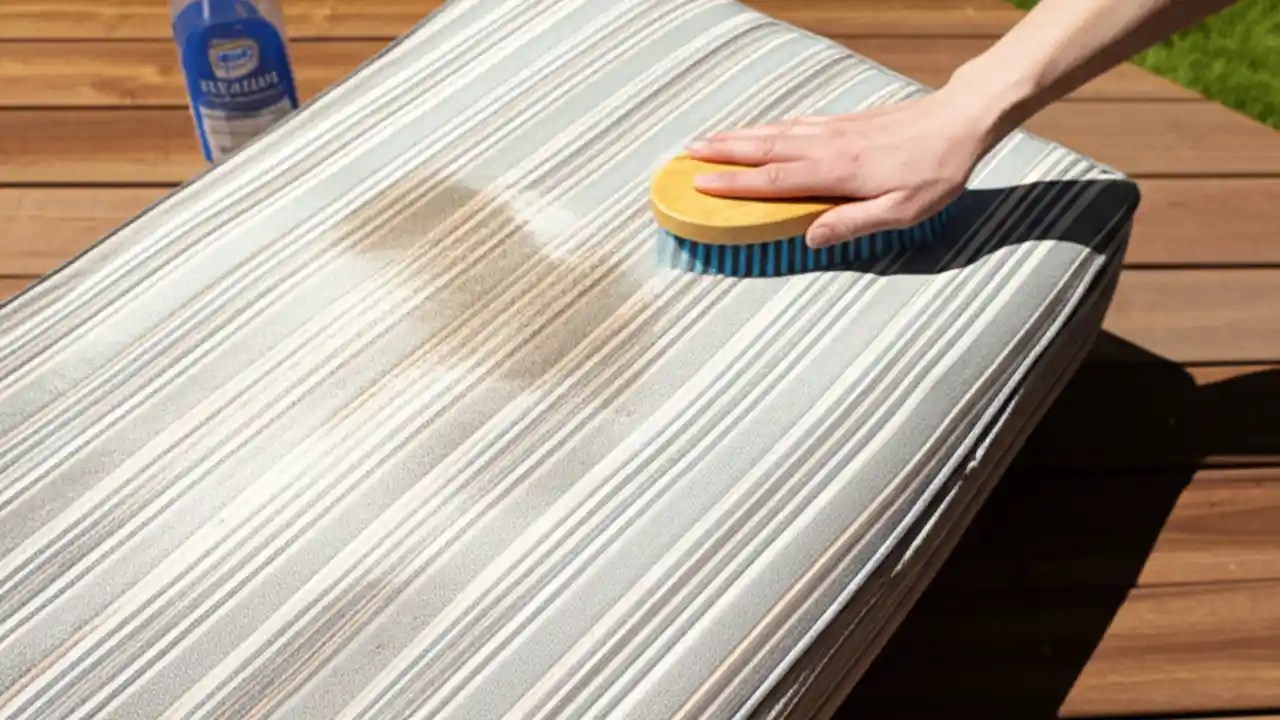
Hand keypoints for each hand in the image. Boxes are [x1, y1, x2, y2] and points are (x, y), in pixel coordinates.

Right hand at [684, 86, 998, 248]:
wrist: (960, 119)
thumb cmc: (936, 170)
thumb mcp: (903, 210)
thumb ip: (854, 223)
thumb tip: (810, 237)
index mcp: (837, 172)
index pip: (774, 178)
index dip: (735, 183)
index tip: (700, 184)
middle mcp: (827, 146)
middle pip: (764, 147)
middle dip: (722, 151)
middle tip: (686, 154)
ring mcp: (833, 130)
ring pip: (775, 131)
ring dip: (738, 136)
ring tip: (707, 139)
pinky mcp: (843, 122)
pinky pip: (793, 123)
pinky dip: (766, 126)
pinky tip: (757, 129)